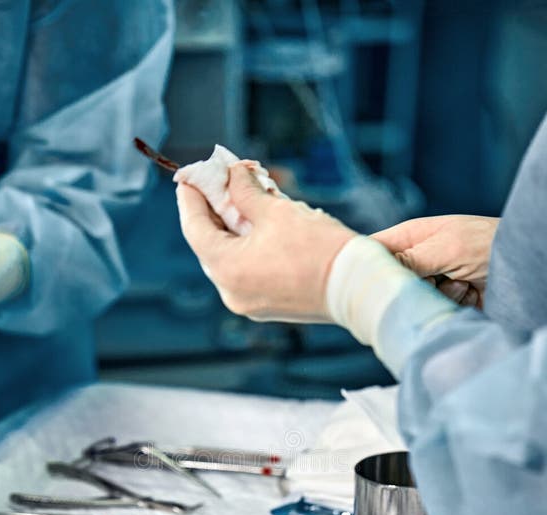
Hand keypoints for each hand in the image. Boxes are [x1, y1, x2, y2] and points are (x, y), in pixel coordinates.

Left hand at [176, 164, 355, 321]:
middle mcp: (231, 293)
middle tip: (221, 181)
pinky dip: (248, 248)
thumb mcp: (277, 211)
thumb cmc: (321, 250)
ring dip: (234, 228)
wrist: (358, 288)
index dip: (190, 197)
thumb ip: (245, 190)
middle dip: (216, 210)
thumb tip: (231, 175)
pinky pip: (247, 272)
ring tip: (248, 199)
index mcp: (227, 269)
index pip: (194, 227)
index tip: (190, 175)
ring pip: (230, 258)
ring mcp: (248, 304)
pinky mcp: (266, 307)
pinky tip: (261, 226)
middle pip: (210, 244)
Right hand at [372, 215, 498, 307]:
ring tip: (459, 282)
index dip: (362, 266)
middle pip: (390, 282)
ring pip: (411, 300)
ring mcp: (432, 281)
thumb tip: (377, 271)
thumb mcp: (447, 247)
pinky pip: (432, 309)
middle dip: (407, 286)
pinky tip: (468, 293)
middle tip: (430, 280)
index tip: (360, 283)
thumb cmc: (490, 243)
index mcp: (411, 237)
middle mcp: (418, 260)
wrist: (525, 266)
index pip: (372, 251)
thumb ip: (409, 259)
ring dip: (436, 295)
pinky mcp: (444, 300)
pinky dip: (451, 303)